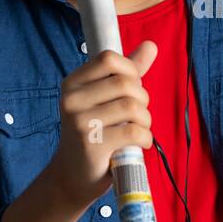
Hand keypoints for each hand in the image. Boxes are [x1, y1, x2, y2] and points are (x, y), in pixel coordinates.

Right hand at [48, 42, 156, 207]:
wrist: (73, 176)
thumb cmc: (93, 133)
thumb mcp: (105, 100)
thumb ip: (127, 73)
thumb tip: (151, 45)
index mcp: (73, 84)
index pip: (109, 59)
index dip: (130, 71)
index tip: (132, 89)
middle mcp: (72, 100)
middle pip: (125, 83)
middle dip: (142, 99)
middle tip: (137, 115)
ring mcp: (80, 122)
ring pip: (132, 107)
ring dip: (145, 120)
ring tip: (139, 130)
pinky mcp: (92, 145)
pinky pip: (134, 131)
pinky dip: (145, 138)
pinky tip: (140, 143)